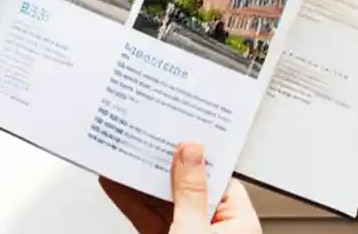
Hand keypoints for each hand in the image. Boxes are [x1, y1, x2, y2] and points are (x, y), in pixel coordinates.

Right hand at [99, 143, 260, 233]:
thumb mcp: (194, 233)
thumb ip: (190, 193)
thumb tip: (191, 153)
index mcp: (239, 223)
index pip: (220, 177)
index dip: (198, 156)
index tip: (179, 134)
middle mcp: (217, 230)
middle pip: (189, 188)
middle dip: (164, 167)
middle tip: (144, 139)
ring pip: (164, 205)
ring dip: (141, 183)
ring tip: (122, 156)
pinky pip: (150, 221)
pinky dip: (133, 204)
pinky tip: (117, 187)